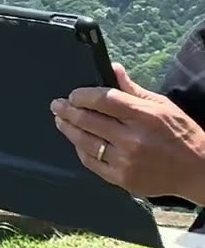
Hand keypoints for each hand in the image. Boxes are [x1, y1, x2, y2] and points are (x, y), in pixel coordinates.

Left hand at [51, 63, 204, 202]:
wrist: (198, 170)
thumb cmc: (181, 134)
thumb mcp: (162, 105)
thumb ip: (132, 89)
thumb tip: (113, 68)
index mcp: (144, 116)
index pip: (103, 100)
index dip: (82, 95)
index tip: (73, 94)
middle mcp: (132, 138)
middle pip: (88, 120)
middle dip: (67, 110)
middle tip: (57, 105)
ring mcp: (125, 161)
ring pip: (85, 142)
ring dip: (68, 129)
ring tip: (60, 121)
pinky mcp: (122, 179)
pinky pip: (91, 162)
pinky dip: (81, 150)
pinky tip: (76, 141)